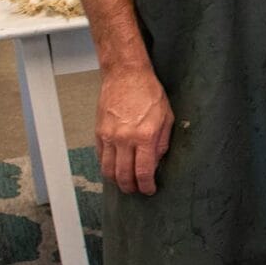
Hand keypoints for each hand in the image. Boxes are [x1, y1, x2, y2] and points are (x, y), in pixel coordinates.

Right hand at [96, 64, 173, 194]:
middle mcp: (125, 138)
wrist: (126, 75)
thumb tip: (156, 162)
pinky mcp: (99, 132)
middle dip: (131, 187)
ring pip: (108, 170)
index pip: (143, 172)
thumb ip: (161, 142)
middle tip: (137, 190)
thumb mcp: (166, 117)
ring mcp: (109, 136)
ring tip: (125, 183)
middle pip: (124, 175)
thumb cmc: (148, 92)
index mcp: (145, 136)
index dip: (146, 185)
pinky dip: (107, 167)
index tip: (149, 190)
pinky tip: (115, 167)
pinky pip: (100, 157)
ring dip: (117, 181)